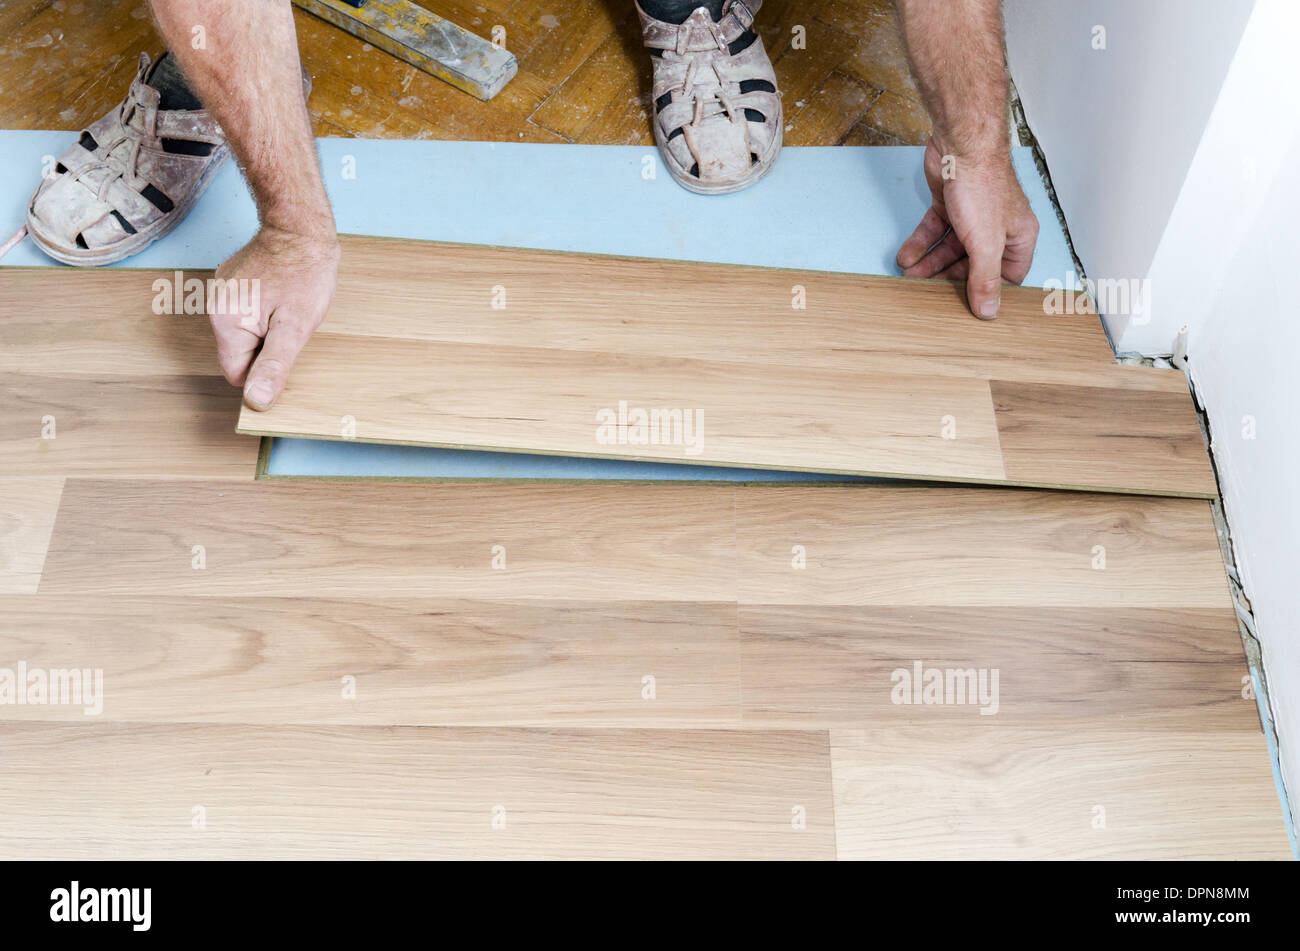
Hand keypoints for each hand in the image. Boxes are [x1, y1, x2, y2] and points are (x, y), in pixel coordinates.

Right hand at [208, 225, 340, 410]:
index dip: (264, 370)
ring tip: (287, 309)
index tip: (286, 349)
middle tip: (290, 325)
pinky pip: (244, 315)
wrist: (300, 228)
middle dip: (266, 348)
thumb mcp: (296, 327)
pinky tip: (280, 298)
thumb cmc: (304, 275)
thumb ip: (274, 365)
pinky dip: (263, 314)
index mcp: (225, 323)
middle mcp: (214, 309)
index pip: (237, 374)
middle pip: (239, 354)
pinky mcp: (231, 284)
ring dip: (266, 331)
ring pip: (243, 335)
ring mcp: (220, 294)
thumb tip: (257, 401)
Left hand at [896, 136, 1038, 318]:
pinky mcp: (951, 205)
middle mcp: (998, 228)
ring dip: (929, 263)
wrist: (960, 146)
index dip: (987, 291)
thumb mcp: (985, 243)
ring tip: (909, 276)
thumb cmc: (983, 186)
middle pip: (973, 265)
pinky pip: (936, 231)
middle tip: (927, 293)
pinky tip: (905, 256)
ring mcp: (974, 216)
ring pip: (951, 249)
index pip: (1007, 276)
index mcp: (1018, 237)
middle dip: (949, 278)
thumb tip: (989, 313)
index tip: (966, 307)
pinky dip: (920, 244)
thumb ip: (985, 279)